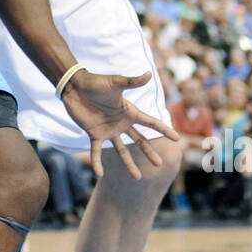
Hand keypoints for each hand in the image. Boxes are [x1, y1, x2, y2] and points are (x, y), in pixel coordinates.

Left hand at [59, 70, 181, 178]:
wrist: (75, 87)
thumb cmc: (96, 82)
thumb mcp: (115, 83)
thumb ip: (132, 82)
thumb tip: (149, 74)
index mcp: (129, 112)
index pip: (150, 123)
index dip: (163, 130)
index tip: (177, 139)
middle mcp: (121, 123)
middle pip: (139, 140)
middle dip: (149, 152)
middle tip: (159, 164)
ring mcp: (108, 130)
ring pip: (121, 151)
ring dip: (129, 164)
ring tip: (137, 177)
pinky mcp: (94, 135)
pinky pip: (96, 152)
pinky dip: (97, 163)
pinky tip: (100, 174)